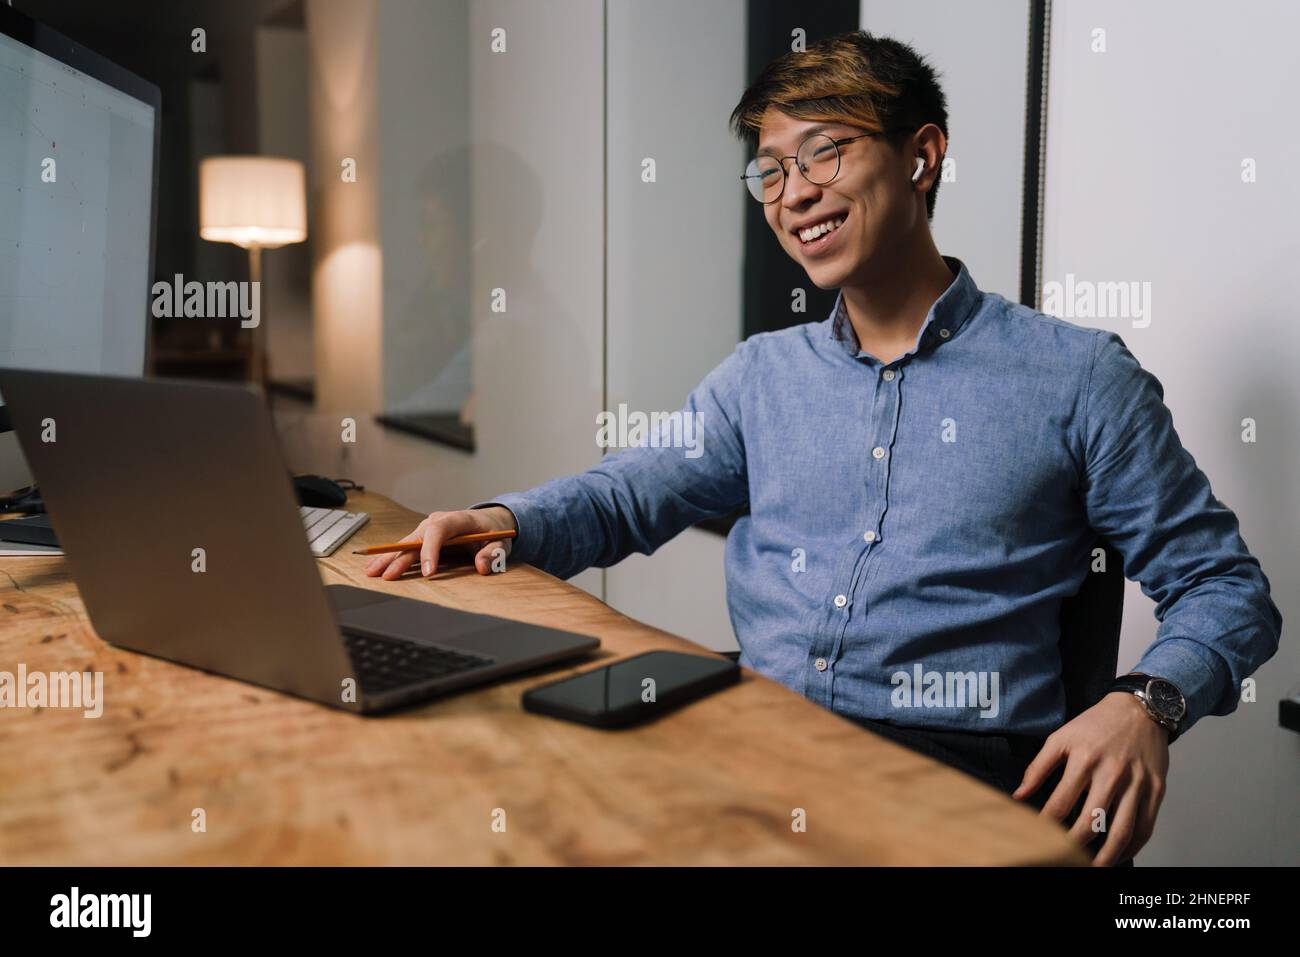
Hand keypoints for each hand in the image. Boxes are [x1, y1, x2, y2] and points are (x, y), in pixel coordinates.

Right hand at [363, 506, 516, 579]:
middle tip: (386, 575)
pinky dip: (391, 557)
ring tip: (371, 572)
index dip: (431, 551)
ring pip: (405, 543)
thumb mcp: (501, 543)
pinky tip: (376, 566)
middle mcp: (438, 521)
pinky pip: (405, 547)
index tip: (428, 573)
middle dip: (399, 557)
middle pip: (415, 538)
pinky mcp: (423, 537)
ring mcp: (428, 528)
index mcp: (457, 519)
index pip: (439, 531)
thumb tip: (483, 566)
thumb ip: (493, 553)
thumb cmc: (494, 532)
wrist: (490, 522)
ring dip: (388, 557)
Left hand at [1013, 691, 1168, 865]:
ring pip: (1122, 830)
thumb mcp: (1061, 737)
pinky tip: (1118, 854)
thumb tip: (1018, 796)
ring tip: (1092, 867)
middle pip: (1092, 821)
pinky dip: (1132, 847)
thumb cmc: (1096, 725)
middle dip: (1074, 845)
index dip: (1047, 825)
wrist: (1139, 710)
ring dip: (1106, 856)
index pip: (1061, 802)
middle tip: (1061, 857)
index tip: (1037, 838)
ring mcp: (1137, 783)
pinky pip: (1145, 827)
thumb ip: (1038, 767)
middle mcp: (1112, 773)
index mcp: (1084, 758)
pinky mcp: (1156, 790)